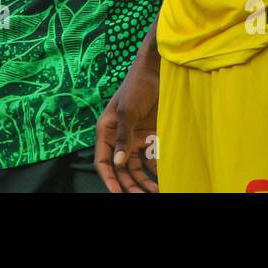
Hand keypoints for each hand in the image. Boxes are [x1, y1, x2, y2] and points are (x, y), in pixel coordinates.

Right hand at [95, 55, 159, 192]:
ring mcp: (136, 137)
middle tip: (142, 197)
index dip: (109, 179)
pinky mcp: (151, 136)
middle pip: (121, 169)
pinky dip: (157, 170)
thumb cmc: (137, 85)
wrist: (159, 69)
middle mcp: (119, 137)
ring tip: (156, 191)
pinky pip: (152, 158)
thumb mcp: (127, 111)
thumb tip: (117, 163)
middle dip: (130, 185)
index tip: (117, 194)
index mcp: (106, 131)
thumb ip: (123, 139)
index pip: (103, 162)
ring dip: (145, 181)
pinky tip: (164, 179)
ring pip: (138, 167)